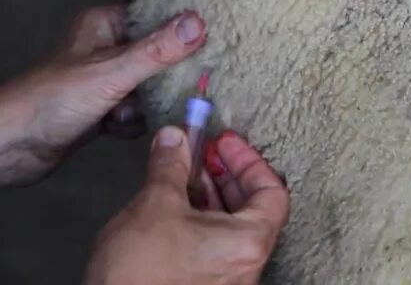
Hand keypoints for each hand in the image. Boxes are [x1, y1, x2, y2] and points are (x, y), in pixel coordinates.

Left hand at [0, 5, 206, 188]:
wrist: (12, 145)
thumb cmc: (57, 98)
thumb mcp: (112, 72)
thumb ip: (157, 50)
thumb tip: (200, 21)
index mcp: (103, 24)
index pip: (154, 18)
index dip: (179, 32)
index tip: (209, 46)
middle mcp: (103, 47)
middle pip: (153, 56)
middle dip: (163, 77)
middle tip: (183, 90)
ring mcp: (100, 81)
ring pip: (145, 88)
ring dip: (142, 105)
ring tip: (125, 113)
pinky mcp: (97, 111)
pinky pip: (131, 112)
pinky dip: (128, 122)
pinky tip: (116, 129)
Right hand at [84, 126, 289, 284]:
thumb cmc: (139, 274)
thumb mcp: (155, 203)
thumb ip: (170, 165)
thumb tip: (174, 140)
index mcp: (247, 243)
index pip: (271, 192)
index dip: (247, 160)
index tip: (224, 144)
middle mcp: (245, 267)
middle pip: (255, 209)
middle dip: (228, 175)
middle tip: (206, 153)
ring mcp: (227, 281)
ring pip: (233, 228)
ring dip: (213, 195)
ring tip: (185, 174)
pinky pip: (216, 245)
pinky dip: (202, 218)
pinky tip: (176, 205)